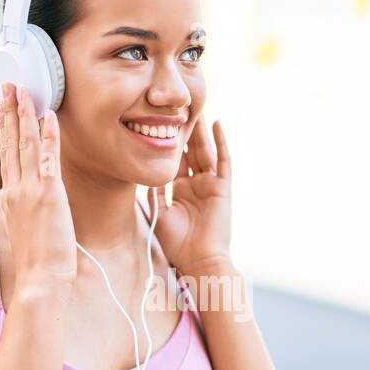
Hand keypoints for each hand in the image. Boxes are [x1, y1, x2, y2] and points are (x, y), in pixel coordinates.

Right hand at [0, 83, 76, 295]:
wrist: (40, 280)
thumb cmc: (38, 263)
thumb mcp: (25, 230)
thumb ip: (21, 212)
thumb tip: (20, 205)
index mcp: (11, 198)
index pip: (8, 155)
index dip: (7, 128)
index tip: (5, 107)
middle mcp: (17, 190)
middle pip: (12, 142)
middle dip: (10, 111)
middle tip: (8, 85)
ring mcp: (30, 191)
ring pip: (26, 144)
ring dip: (25, 115)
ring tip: (24, 90)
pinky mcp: (48, 196)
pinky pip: (49, 159)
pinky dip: (48, 136)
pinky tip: (48, 116)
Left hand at [144, 115, 231, 274]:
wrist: (199, 261)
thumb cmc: (179, 244)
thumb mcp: (159, 215)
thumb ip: (154, 194)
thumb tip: (145, 175)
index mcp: (180, 191)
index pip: (173, 161)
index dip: (166, 143)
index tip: (155, 123)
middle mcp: (196, 185)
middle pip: (189, 151)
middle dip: (183, 131)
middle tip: (175, 108)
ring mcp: (210, 185)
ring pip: (204, 151)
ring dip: (200, 131)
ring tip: (194, 108)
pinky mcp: (223, 187)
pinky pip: (223, 160)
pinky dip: (221, 142)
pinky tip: (217, 123)